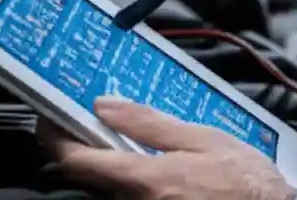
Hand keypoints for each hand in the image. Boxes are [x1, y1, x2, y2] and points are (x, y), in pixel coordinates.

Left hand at [40, 96, 296, 199]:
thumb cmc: (246, 181)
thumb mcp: (203, 138)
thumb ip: (149, 124)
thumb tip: (105, 106)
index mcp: (146, 179)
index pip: (77, 161)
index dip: (55, 139)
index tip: (50, 121)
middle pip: (92, 177)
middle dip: (92, 149)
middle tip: (102, 123)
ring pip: (112, 188)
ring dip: (117, 166)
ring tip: (140, 144)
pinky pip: (133, 197)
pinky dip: (135, 181)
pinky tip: (161, 172)